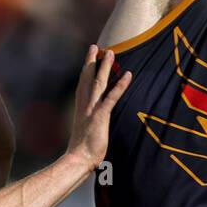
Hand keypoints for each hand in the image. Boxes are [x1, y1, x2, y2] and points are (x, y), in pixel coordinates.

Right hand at [67, 46, 130, 167]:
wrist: (78, 159)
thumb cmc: (81, 151)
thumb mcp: (85, 134)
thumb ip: (88, 125)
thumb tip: (90, 127)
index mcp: (80, 108)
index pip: (83, 84)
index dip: (85, 70)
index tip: (88, 58)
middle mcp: (84, 105)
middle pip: (87, 78)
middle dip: (91, 61)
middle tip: (95, 46)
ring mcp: (92, 109)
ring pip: (99, 82)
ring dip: (105, 67)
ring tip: (110, 52)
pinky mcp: (101, 116)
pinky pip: (112, 97)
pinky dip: (120, 85)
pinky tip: (128, 75)